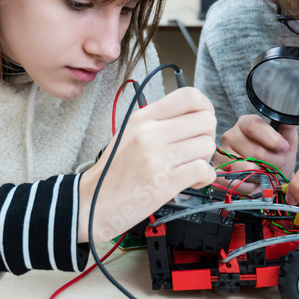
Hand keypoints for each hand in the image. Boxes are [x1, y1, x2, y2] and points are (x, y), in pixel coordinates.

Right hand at [78, 87, 215, 241]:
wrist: (92, 203)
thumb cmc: (113, 172)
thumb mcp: (130, 134)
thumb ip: (159, 121)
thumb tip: (194, 115)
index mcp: (143, 118)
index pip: (189, 95)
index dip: (205, 108)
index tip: (201, 122)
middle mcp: (150, 132)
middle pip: (206, 120)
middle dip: (207, 136)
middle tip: (195, 150)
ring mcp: (157, 156)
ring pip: (207, 145)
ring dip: (205, 159)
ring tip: (190, 168)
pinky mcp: (165, 182)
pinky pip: (204, 170)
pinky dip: (205, 177)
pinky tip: (193, 181)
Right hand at [217, 115, 297, 182]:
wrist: (267, 181)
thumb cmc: (274, 159)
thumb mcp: (286, 141)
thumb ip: (287, 126)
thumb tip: (289, 114)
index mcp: (244, 124)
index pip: (253, 125)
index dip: (272, 139)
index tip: (284, 147)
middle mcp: (230, 136)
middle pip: (255, 150)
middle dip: (272, 162)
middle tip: (275, 164)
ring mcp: (221, 155)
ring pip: (248, 168)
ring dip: (262, 175)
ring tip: (263, 172)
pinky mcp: (218, 174)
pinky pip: (239, 182)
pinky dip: (251, 185)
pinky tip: (253, 181)